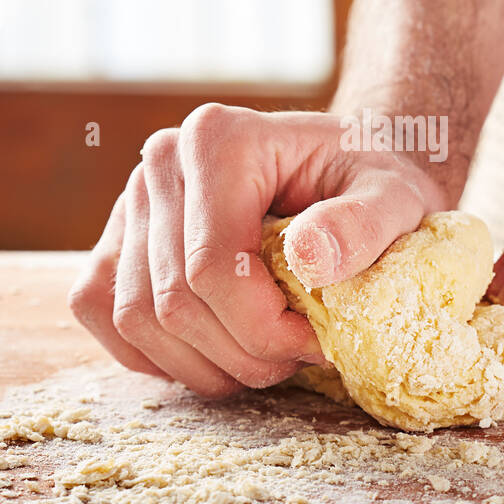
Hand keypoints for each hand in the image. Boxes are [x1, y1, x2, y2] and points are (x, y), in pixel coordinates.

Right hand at [69, 104, 449, 395]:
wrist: (346, 170)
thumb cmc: (372, 183)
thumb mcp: (397, 197)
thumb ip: (364, 224)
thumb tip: (309, 256)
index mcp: (219, 139)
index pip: (211, 265)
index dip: (263, 329)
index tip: (319, 342)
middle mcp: (161, 163)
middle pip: (172, 301)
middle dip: (242, 354)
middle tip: (298, 356)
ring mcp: (130, 203)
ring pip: (136, 319)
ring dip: (204, 364)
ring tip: (266, 356)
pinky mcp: (116, 243)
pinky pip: (106, 317)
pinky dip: (160, 355)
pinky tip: (219, 351)